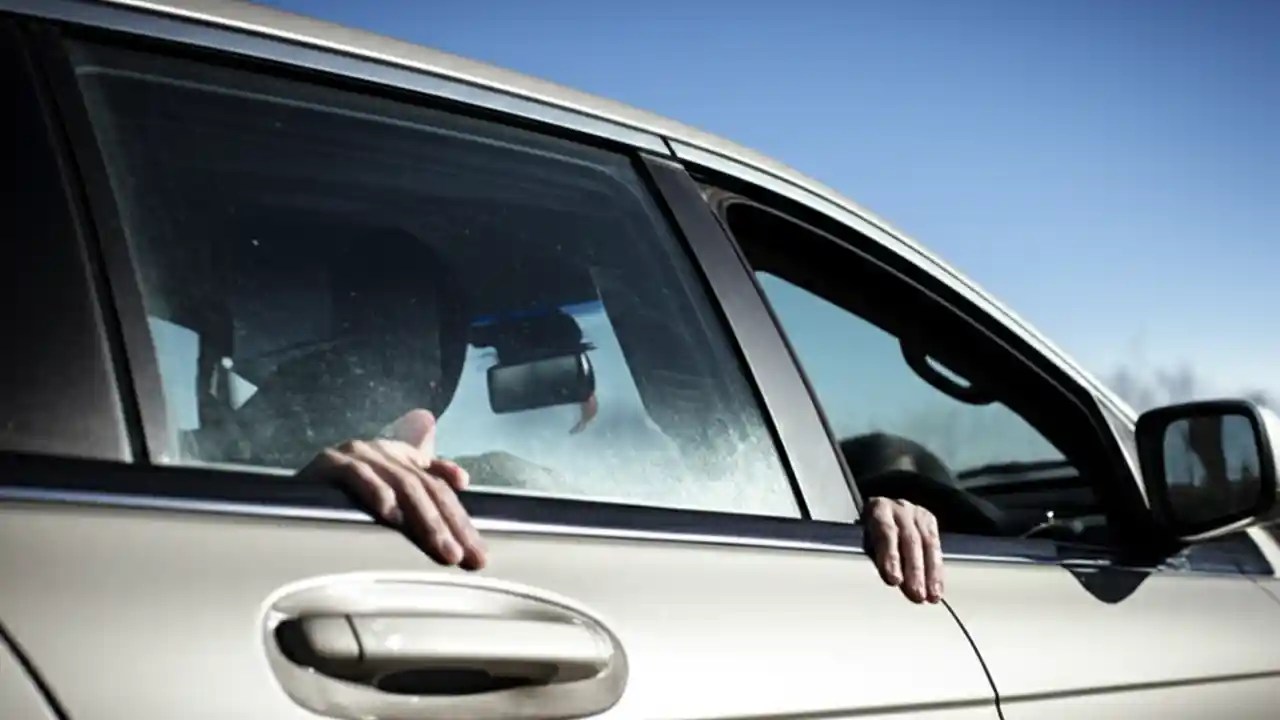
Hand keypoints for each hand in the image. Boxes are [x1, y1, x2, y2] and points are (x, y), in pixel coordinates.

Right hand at [296, 409, 486, 569]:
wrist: (283, 498)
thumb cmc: (339, 501)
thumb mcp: (388, 495)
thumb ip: (423, 484)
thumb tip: (462, 480)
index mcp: (400, 457)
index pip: (439, 489)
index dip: (461, 519)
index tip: (479, 553)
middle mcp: (383, 452)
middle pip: (426, 489)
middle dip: (450, 526)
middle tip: (466, 558)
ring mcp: (357, 454)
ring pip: (401, 486)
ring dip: (424, 521)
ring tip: (441, 548)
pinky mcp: (330, 462)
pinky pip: (358, 476)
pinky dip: (376, 494)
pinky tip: (390, 515)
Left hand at [865, 497, 943, 603]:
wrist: (883, 512)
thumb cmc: (872, 533)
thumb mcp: (867, 542)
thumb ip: (877, 558)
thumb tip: (892, 581)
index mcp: (878, 510)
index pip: (885, 532)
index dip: (890, 556)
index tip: (893, 579)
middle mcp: (899, 509)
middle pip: (910, 539)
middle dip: (914, 569)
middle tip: (915, 593)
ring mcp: (917, 514)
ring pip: (927, 544)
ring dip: (931, 574)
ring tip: (931, 596)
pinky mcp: (930, 521)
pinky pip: (937, 548)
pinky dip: (937, 571)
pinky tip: (937, 588)